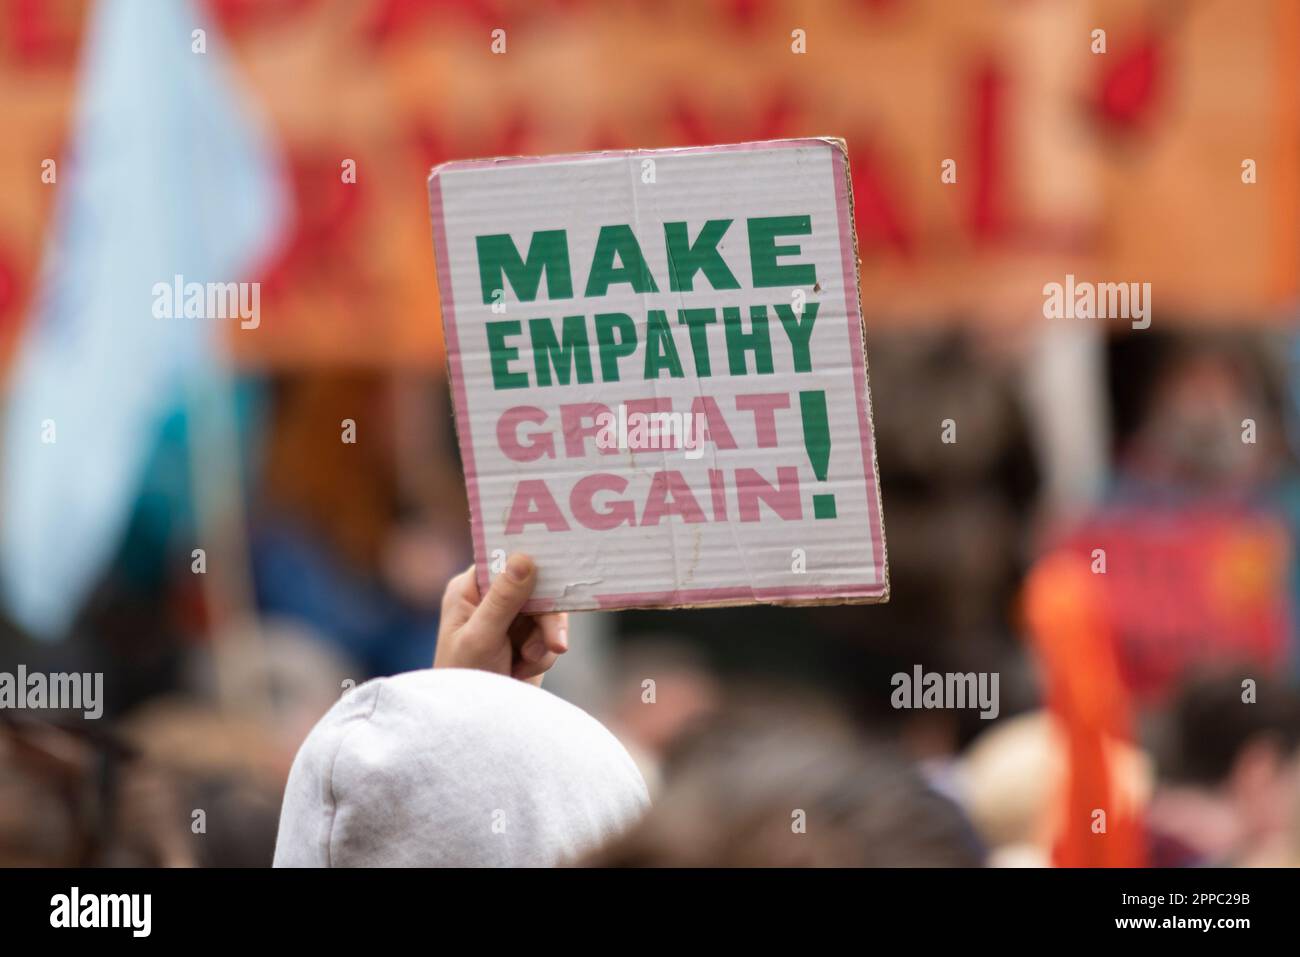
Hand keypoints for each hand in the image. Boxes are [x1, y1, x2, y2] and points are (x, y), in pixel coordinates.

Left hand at [433, 553, 568, 685]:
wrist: (477, 725)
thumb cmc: (465, 680)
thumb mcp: (482, 637)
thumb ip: (504, 599)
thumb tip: (524, 557)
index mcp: (469, 590)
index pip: (504, 562)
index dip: (530, 563)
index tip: (556, 566)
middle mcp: (489, 600)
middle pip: (535, 588)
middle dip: (545, 619)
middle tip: (555, 644)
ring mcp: (510, 621)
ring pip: (548, 614)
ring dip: (543, 641)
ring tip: (526, 663)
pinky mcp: (527, 642)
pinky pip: (550, 636)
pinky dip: (543, 655)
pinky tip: (523, 670)